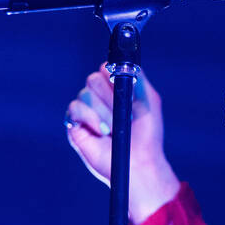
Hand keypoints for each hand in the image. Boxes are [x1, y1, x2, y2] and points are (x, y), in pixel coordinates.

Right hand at [66, 65, 180, 224]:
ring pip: (85, 92)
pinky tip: (101, 132)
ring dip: (103, 111)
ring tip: (113, 129)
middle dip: (110, 97)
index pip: (106, 68)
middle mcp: (99, 98)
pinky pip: (74, 107)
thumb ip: (139, 77)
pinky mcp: (75, 125)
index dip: (114, 76)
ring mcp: (86, 111)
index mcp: (116, 89)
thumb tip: (123, 62)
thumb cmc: (147, 135)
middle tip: (123, 114)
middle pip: (93, 78)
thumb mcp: (150, 100)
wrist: (139, 162)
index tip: (124, 88)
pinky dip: (90, 117)